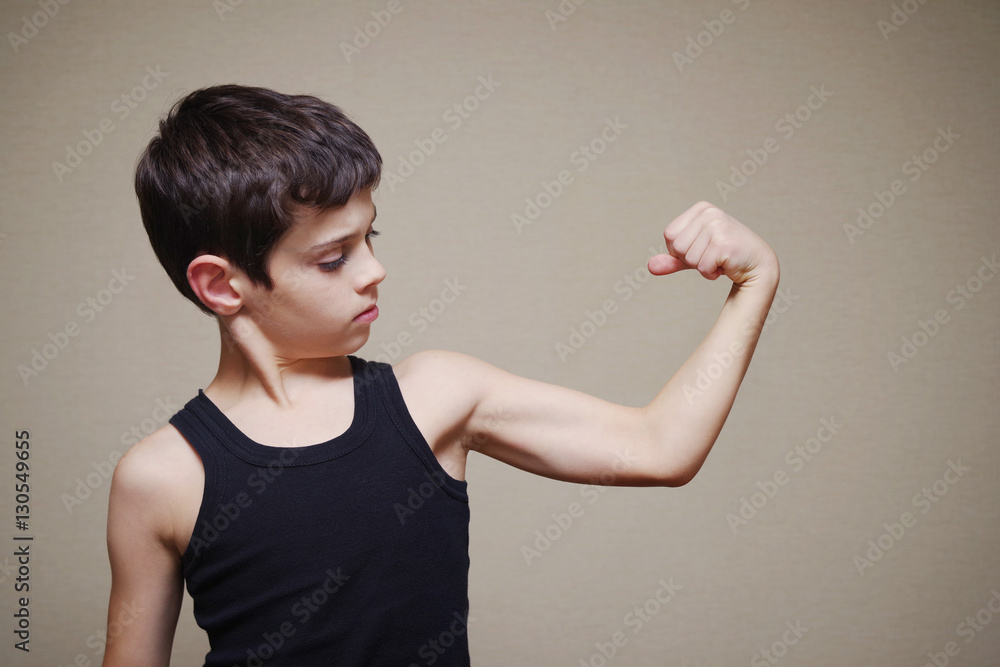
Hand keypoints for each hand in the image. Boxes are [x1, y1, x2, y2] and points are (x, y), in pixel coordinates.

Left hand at [647, 201, 778, 286]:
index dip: (680, 250)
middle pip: (677, 247)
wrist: (757, 264)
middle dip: (691, 260)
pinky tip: (726, 264)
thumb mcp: (694, 255)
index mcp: (701, 208)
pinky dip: (711, 273)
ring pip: (689, 259)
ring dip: (702, 267)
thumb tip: (650, 267)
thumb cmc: (724, 257)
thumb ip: (672, 259)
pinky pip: (702, 267)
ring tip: (720, 259)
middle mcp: (709, 213)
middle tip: (712, 255)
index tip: (701, 248)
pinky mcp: (723, 243)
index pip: (669, 235)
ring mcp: (717, 226)